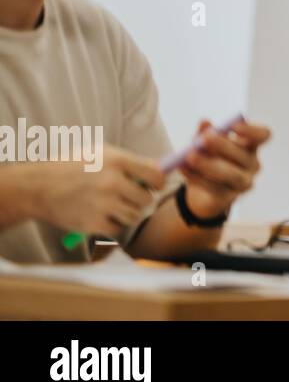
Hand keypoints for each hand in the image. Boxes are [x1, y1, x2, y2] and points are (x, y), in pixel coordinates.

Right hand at [28, 145, 164, 237]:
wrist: (36, 187)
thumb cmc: (71, 167)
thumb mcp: (100, 153)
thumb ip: (129, 162)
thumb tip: (158, 170)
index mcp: (118, 160)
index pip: (156, 175)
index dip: (158, 182)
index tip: (154, 186)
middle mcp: (113, 182)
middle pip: (147, 199)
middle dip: (140, 200)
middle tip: (129, 198)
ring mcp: (103, 204)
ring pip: (135, 216)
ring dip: (127, 213)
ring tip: (113, 206)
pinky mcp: (93, 223)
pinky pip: (117, 229)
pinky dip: (112, 225)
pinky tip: (100, 215)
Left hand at [177, 119, 270, 218]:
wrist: (202, 192)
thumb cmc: (209, 159)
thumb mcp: (204, 143)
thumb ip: (204, 132)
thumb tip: (204, 122)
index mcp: (251, 145)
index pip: (264, 135)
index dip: (252, 130)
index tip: (234, 126)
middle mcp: (253, 164)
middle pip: (244, 155)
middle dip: (223, 146)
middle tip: (204, 139)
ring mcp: (244, 183)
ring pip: (231, 174)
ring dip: (209, 164)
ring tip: (190, 156)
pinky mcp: (229, 198)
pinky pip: (214, 188)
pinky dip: (196, 177)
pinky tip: (183, 168)